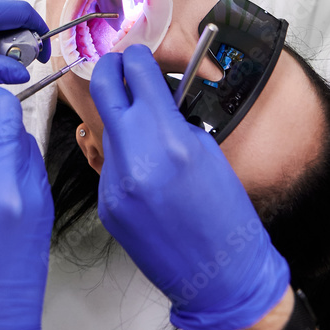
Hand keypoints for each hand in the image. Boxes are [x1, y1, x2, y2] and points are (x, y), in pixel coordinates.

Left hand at [90, 45, 288, 329]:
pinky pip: (110, 165)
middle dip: (112, 70)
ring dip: (122, 122)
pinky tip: (148, 173)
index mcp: (168, 138)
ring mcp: (115, 183)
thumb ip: (174, 117)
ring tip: (147, 132)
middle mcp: (135, 157)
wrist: (219, 274)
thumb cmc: (226, 214)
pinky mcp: (106, 206)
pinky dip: (126, 159)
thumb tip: (153, 95)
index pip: (138, 73)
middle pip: (103, 90)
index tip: (139, 55)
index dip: (138, 57)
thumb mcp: (207, 149)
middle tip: (121, 66)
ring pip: (107, 130)